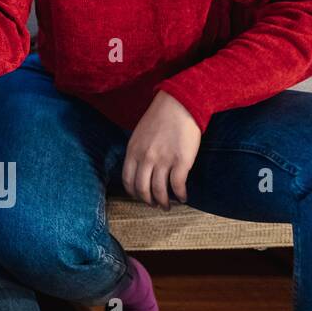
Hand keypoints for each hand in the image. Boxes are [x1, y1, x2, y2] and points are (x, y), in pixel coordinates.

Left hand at [122, 91, 201, 209]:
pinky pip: (178, 185)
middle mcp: (145, 158)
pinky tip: (184, 198)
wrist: (179, 105)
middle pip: (143, 189)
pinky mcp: (181, 162)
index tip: (140, 197)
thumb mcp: (139, 134)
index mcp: (133, 151)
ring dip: (164, 202)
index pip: (128, 180)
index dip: (134, 192)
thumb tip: (140, 167)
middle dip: (148, 201)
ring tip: (168, 205)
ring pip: (159, 191)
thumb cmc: (160, 118)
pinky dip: (181, 195)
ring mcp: (163, 161)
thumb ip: (137, 151)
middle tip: (155, 205)